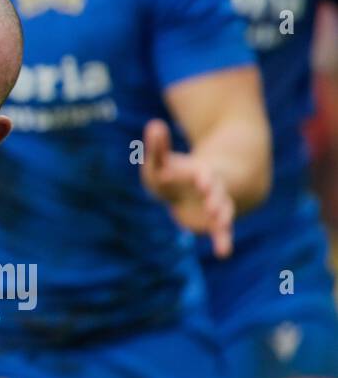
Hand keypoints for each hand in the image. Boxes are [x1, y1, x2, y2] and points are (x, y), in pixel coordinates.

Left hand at [140, 118, 233, 257]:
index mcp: (198, 171)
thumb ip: (158, 147)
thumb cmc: (174, 175)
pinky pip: (222, 231)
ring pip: (222, 207)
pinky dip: (223, 240)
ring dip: (220, 211)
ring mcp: (215, 203)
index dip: (188, 173)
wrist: (202, 188)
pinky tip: (223, 253)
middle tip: (205, 187)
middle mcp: (211, 187)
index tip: (187, 174)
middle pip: (213, 187)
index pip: (195, 170)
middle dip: (211, 188)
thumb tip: (154, 125)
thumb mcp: (162, 161)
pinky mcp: (215, 221)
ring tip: (220, 218)